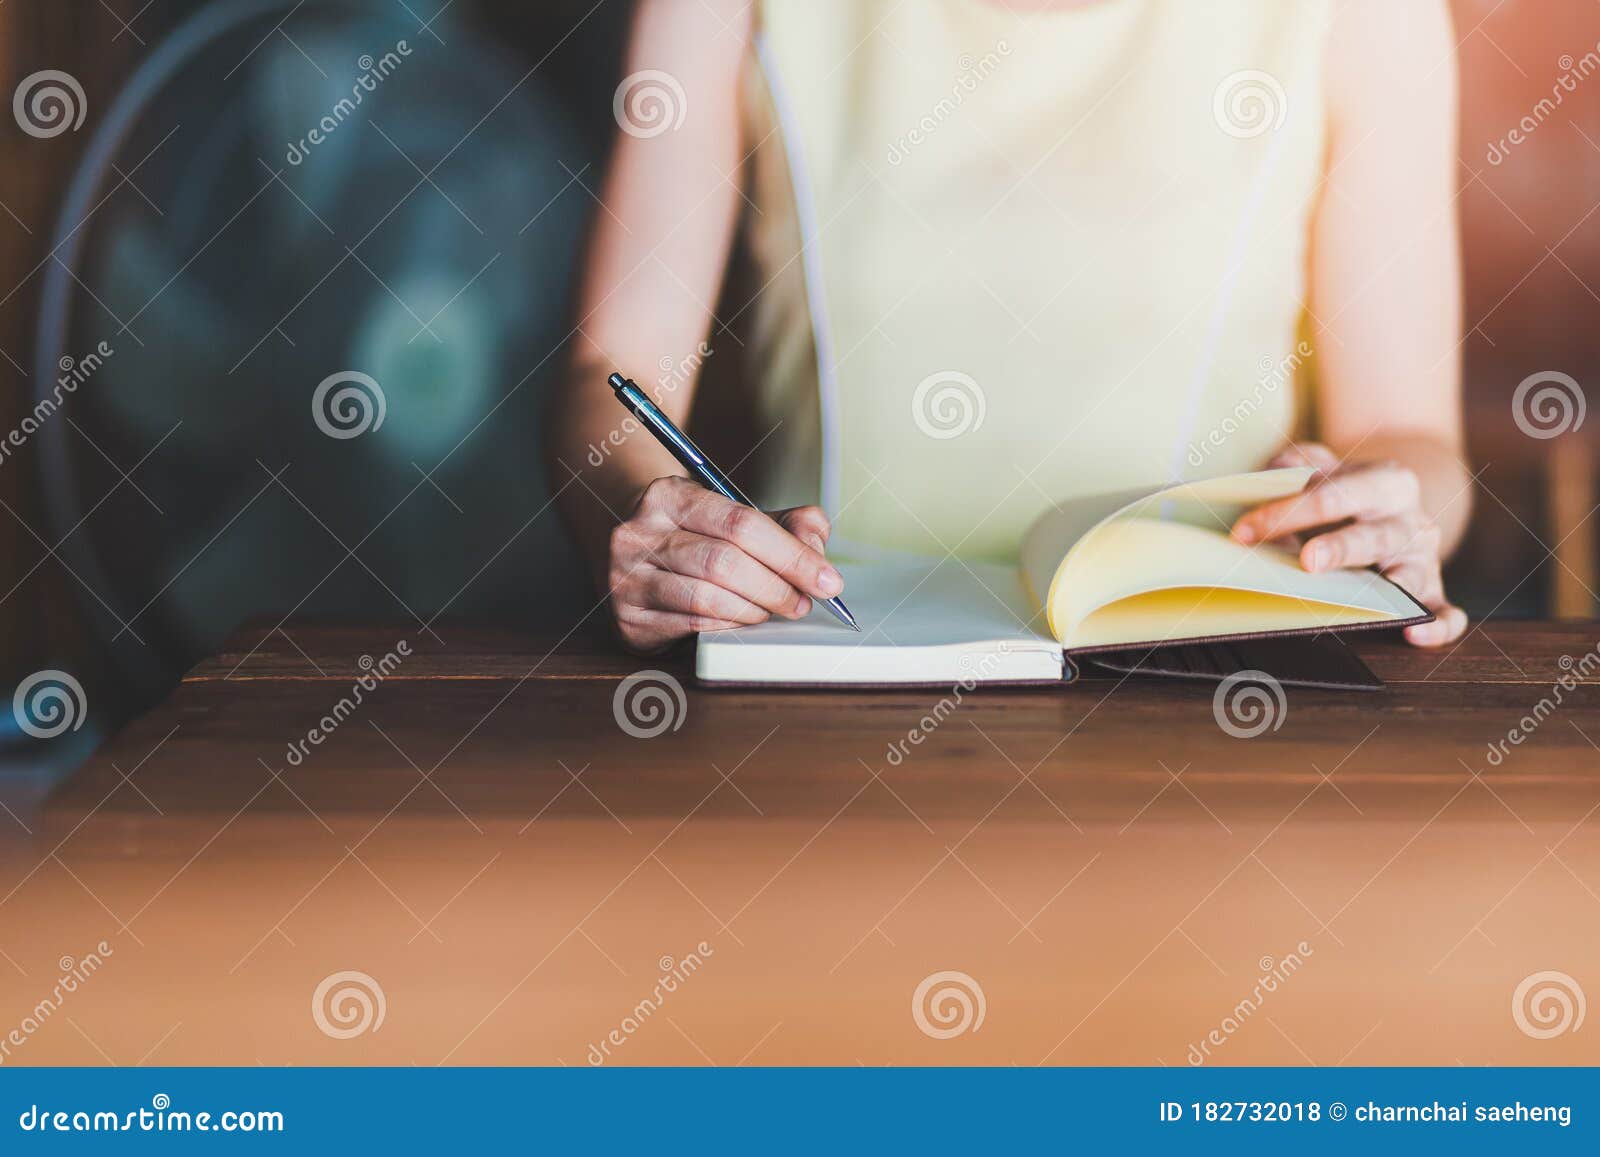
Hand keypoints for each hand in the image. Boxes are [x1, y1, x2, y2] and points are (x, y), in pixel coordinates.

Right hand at [607, 476, 843, 653]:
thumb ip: (784, 523)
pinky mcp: (628, 617)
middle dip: (777, 587)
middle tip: (804, 602)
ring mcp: (626, 576)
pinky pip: (692, 625)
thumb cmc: (694, 535)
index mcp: (669, 495)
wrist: (631, 553)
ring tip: (774, 610)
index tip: (827, 580)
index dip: (791, 555)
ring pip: (708, 598)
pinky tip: (743, 621)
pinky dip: (729, 626)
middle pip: (725, 562)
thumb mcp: (735, 516)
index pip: (741, 523)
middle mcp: (639, 533)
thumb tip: (815, 542)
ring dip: (755, 609)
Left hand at [1230, 444, 1466, 646]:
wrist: (1395, 503)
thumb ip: (1299, 462)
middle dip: (1339, 548)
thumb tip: (1273, 472)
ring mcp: (1424, 559)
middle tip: (1308, 561)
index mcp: (1385, 482)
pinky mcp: (1433, 591)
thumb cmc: (1346, 492)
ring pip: (1410, 575)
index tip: (1244, 532)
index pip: (1333, 495)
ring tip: (1359, 604)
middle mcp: (1410, 521)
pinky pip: (1447, 612)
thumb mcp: (1327, 467)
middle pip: (1372, 536)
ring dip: (1385, 592)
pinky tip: (1414, 633)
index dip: (1286, 512)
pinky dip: (1439, 626)